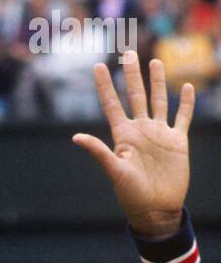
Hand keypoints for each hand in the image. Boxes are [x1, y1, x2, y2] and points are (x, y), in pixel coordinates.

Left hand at [72, 51, 193, 237]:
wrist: (157, 209)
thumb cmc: (131, 195)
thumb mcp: (115, 172)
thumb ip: (99, 152)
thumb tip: (76, 137)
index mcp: (123, 136)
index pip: (112, 105)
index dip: (105, 86)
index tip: (98, 66)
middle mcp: (140, 130)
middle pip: (135, 96)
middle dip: (131, 75)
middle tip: (127, 53)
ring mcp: (159, 134)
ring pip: (158, 100)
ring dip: (157, 82)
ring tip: (154, 62)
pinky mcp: (177, 141)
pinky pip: (182, 117)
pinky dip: (186, 103)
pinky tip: (186, 87)